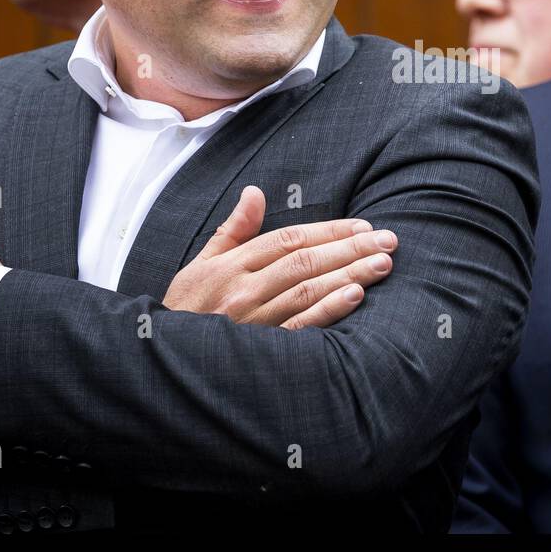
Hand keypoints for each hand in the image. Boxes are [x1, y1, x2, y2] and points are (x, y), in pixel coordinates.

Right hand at [165, 186, 397, 327]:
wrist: (162, 360)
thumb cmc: (187, 310)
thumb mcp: (202, 264)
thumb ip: (234, 230)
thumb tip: (254, 192)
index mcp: (232, 265)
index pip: (289, 239)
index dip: (329, 230)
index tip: (363, 225)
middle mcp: (244, 289)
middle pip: (306, 261)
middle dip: (351, 248)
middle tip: (388, 240)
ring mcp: (254, 321)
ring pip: (308, 290)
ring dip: (350, 274)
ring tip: (382, 264)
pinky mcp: (263, 350)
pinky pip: (300, 327)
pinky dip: (328, 310)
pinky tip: (356, 296)